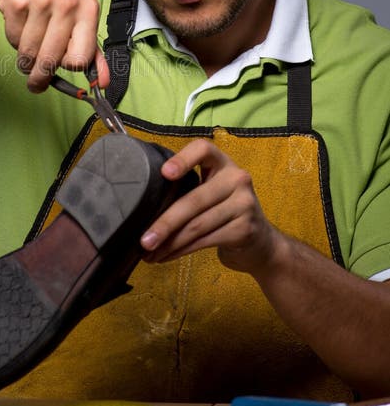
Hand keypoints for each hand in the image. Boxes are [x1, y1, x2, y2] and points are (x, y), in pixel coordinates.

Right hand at [0, 0, 108, 91]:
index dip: (68, 66)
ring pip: (29, 52)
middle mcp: (67, 3)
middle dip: (40, 77)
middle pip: (51, 59)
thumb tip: (102, 82)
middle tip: (35, 84)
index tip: (61, 67)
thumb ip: (91, 48)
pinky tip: (19, 22)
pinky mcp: (16, 1)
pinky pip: (12, 37)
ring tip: (27, 44)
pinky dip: (13, 37)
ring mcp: (41, 1)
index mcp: (88, 9)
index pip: (81, 58)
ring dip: (24, 58)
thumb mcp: (80, 12)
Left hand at [140, 138, 279, 273]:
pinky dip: (181, 250)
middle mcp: (236, 178)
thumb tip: (144, 204)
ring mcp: (244, 204)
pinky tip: (167, 256)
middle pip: (193, 200)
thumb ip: (188, 188)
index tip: (164, 173)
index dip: (183, 159)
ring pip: (197, 225)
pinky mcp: (245, 229)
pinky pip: (205, 240)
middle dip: (165, 223)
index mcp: (222, 163)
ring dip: (169, 243)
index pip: (203, 149)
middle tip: (143, 240)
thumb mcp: (211, 191)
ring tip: (149, 253)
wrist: (261, 242)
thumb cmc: (223, 212)